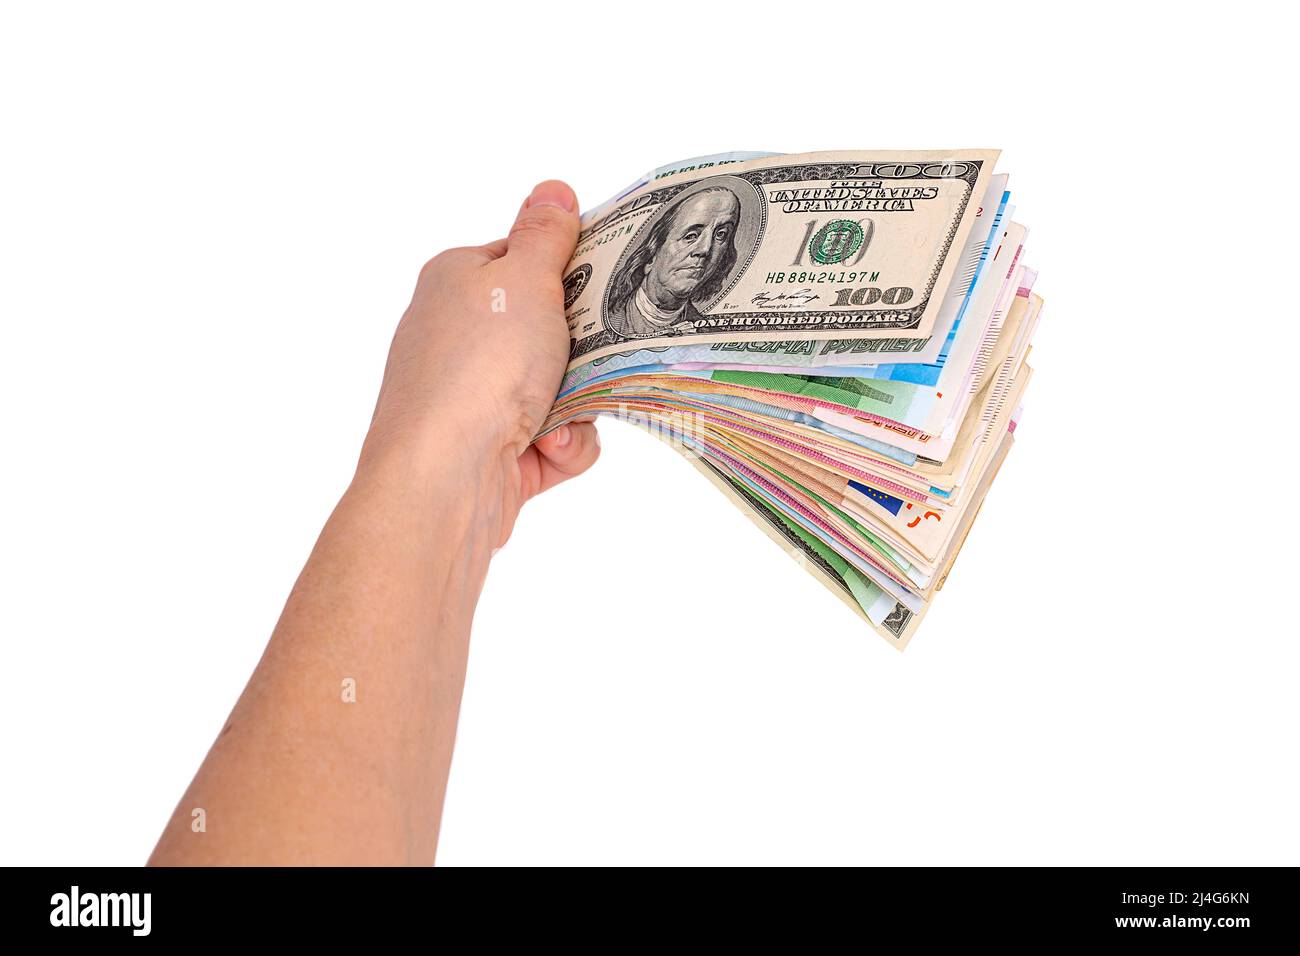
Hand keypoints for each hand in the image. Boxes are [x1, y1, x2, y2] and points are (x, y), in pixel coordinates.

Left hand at [360, 180, 600, 546]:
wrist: (444, 478)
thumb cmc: (477, 369)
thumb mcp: (523, 280)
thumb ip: (545, 235)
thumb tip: (552, 188)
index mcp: (458, 281)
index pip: (525, 259)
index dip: (570, 269)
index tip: (610, 280)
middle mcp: (461, 336)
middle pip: (554, 328)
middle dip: (586, 348)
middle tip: (600, 351)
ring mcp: (477, 396)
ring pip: (565, 387)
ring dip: (579, 403)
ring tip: (558, 416)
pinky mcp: (497, 449)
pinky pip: (557, 436)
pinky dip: (563, 444)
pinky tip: (545, 448)